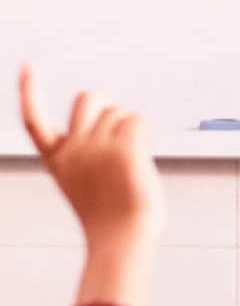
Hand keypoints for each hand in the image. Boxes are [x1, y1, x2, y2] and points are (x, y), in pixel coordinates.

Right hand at [18, 66, 163, 249]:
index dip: (29, 91)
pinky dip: (146, 134)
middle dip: (106, 105)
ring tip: (131, 162)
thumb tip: (124, 125)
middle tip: (120, 134)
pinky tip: (144, 156)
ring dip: (131, 129)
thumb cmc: (114, 216)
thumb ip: (93, 151)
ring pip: (119, 112)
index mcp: (56, 158)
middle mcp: (71, 148)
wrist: (122, 239)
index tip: (27, 66)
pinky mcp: (123, 149)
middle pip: (88, 97)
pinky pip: (138, 120)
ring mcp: (95, 147)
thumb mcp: (90, 181)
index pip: (33, 118)